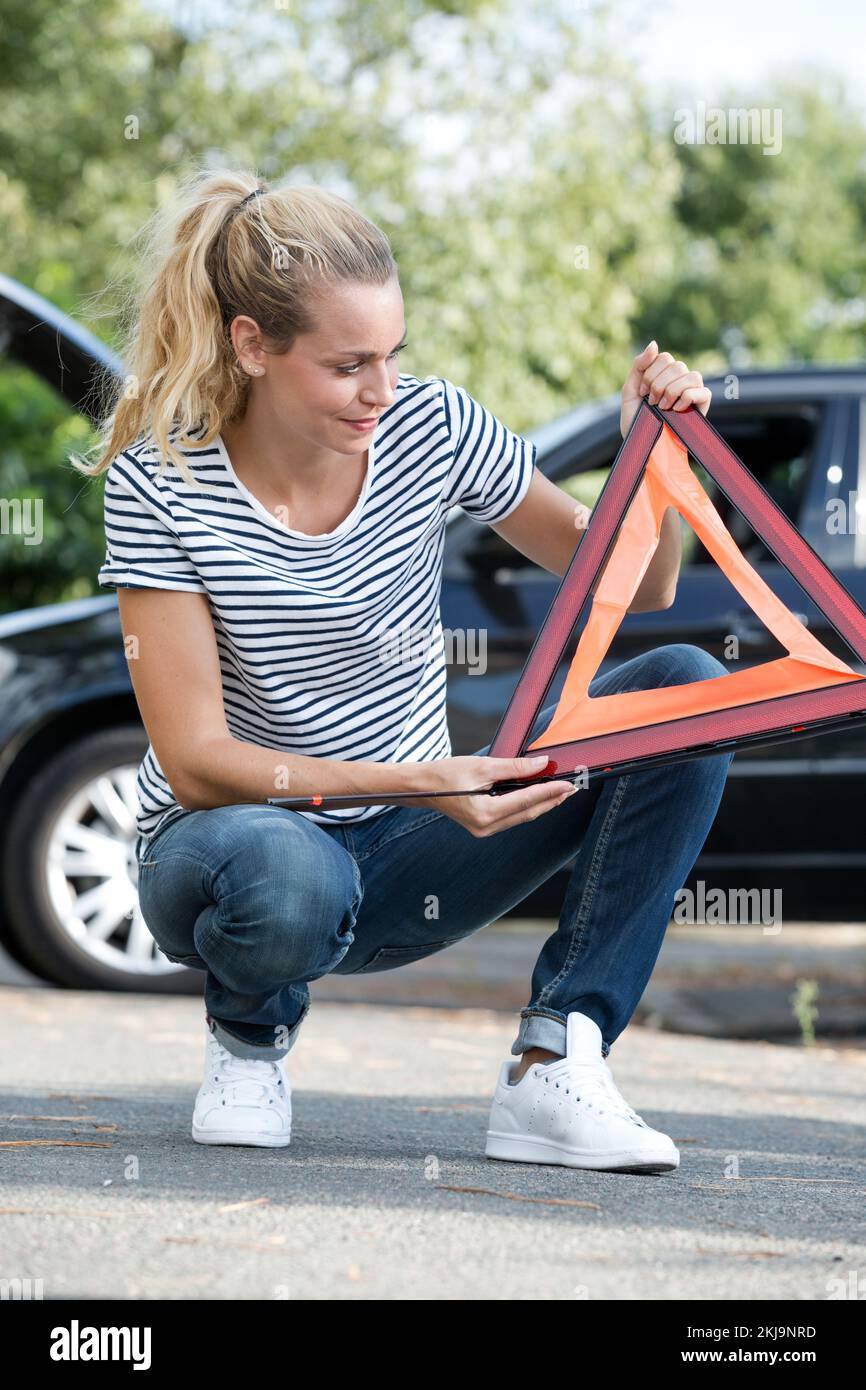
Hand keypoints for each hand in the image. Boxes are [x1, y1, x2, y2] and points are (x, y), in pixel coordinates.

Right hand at [414, 754, 576, 836]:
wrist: (422, 787)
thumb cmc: (446, 774)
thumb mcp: (483, 766)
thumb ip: (515, 767)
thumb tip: (541, 765)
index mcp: (486, 813)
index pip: (527, 801)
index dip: (551, 791)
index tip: (569, 783)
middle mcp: (487, 827)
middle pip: (529, 813)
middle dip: (552, 800)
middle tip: (572, 788)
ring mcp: (485, 830)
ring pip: (522, 817)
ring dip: (542, 804)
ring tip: (560, 791)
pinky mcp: (484, 827)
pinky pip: (512, 817)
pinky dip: (527, 806)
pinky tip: (538, 796)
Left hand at [620, 341, 711, 437]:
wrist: (645, 446)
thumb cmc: (637, 421)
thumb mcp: (630, 391)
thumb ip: (639, 365)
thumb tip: (654, 343)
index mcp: (665, 374)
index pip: (664, 357)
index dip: (651, 374)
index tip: (643, 393)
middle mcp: (681, 379)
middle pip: (677, 365)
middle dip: (659, 385)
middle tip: (652, 403)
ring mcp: (694, 391)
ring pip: (691, 375)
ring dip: (672, 392)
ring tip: (664, 408)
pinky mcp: (703, 404)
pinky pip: (701, 390)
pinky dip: (686, 398)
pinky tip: (676, 410)